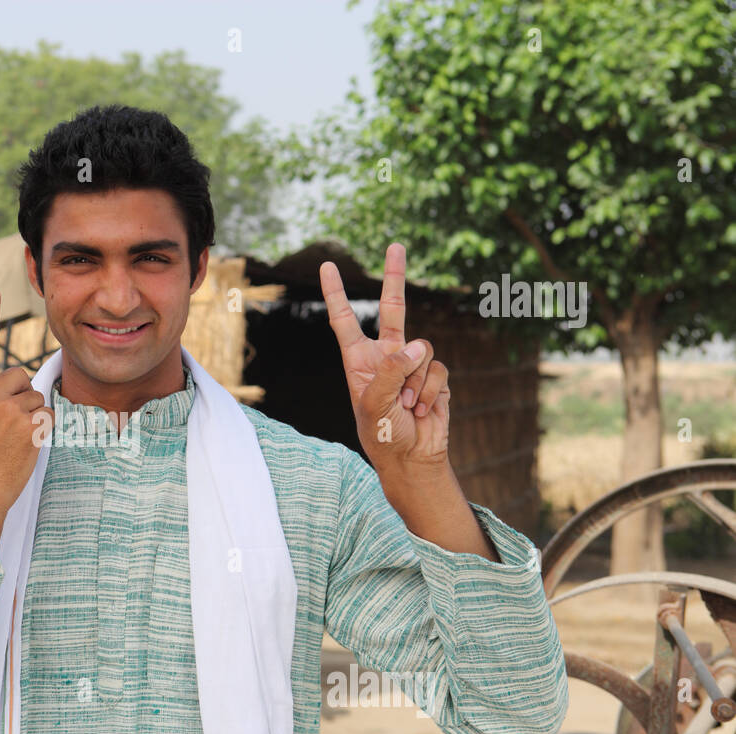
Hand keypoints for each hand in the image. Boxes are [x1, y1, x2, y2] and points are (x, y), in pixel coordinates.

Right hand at [0, 288, 53, 516]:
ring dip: (32, 417)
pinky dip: (43, 431)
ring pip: (36, 397)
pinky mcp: (28, 425)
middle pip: (20, 376)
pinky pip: (48, 415)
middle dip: (21, 397)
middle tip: (6, 428)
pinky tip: (24, 447)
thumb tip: (23, 384)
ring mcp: (6, 410)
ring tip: (12, 441)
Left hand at [319, 243, 449, 472]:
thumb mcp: (374, 405)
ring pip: (422, 349)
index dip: (336, 294)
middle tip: (395, 244)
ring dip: (415, 382)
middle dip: (394, 277)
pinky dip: (430, 391)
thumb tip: (416, 344)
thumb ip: (390, 372)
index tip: (327, 267)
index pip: (345, 321)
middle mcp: (385, 356)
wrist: (413, 458)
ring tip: (406, 406)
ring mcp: (411, 364)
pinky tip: (423, 409)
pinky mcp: (435, 375)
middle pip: (393, 309)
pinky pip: (438, 369)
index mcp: (359, 361)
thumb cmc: (384, 435)